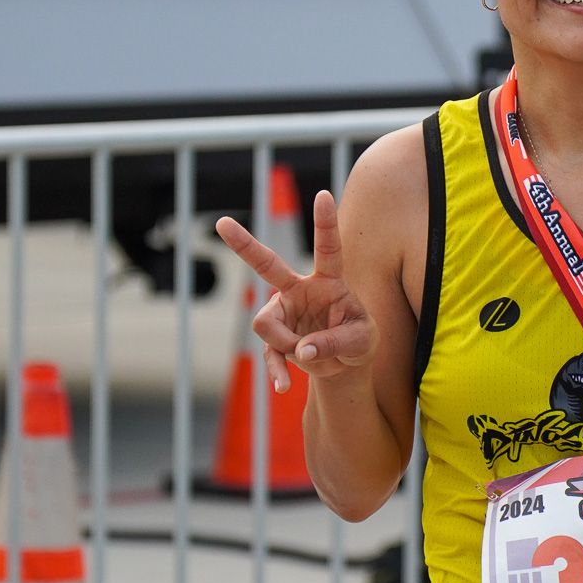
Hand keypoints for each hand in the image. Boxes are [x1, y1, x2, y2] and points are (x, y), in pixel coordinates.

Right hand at [215, 190, 375, 393]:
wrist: (344, 366)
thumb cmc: (358, 342)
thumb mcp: (361, 342)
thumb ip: (336, 343)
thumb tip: (302, 351)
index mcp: (328, 281)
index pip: (327, 248)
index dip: (325, 222)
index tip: (324, 194)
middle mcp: (299, 291)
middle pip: (267, 264)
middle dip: (243, 245)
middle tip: (221, 222)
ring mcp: (283, 313)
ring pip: (265, 322)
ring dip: (286, 343)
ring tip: (308, 357)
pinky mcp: (275, 338)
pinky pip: (267, 352)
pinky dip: (277, 371)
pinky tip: (284, 388)